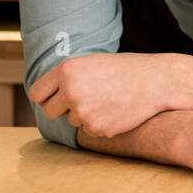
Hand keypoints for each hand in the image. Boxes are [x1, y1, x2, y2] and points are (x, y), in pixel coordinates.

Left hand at [28, 52, 167, 137]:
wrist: (156, 81)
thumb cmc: (125, 69)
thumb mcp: (92, 63)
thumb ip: (69, 77)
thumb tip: (47, 95)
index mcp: (67, 71)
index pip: (37, 93)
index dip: (46, 97)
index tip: (54, 98)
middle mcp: (71, 92)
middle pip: (49, 111)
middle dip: (61, 109)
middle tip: (82, 101)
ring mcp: (83, 112)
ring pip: (71, 121)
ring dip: (84, 115)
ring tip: (108, 100)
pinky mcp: (96, 129)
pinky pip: (88, 129)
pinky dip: (99, 123)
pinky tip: (115, 110)